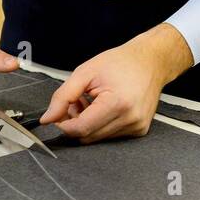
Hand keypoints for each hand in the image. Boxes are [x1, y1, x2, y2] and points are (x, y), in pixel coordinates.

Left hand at [39, 24, 193, 141]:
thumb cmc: (122, 62)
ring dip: (88, 124)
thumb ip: (62, 96)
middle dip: (76, 123)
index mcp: (118, 103)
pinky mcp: (139, 130)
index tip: (58, 115)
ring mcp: (137, 127)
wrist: (152, 61)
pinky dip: (101, 124)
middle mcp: (130, 119)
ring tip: (92, 102)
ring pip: (98, 137)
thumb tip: (47, 118)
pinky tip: (104, 108)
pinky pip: (110, 135)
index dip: (64, 124)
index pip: (81, 128)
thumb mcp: (85, 72)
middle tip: (77, 102)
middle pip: (88, 136)